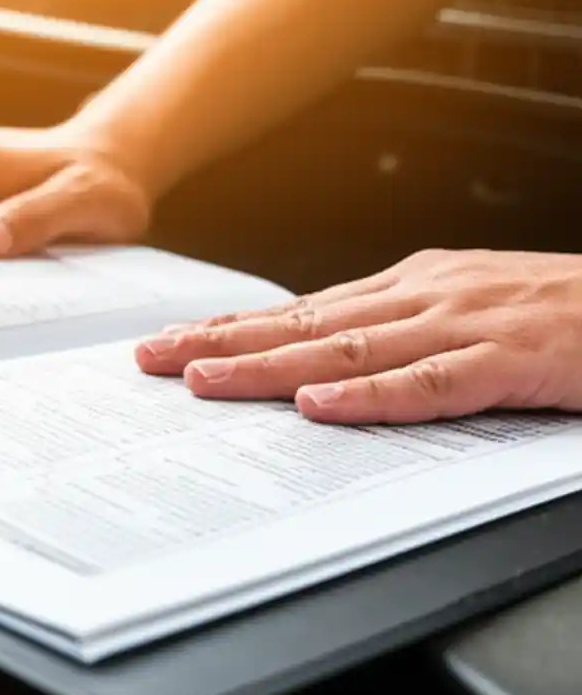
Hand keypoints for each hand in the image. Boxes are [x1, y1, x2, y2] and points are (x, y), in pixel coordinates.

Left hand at [135, 249, 581, 423]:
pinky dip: (372, 397)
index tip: (172, 342)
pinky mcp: (512, 358)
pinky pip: (432, 383)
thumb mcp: (465, 310)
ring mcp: (465, 324)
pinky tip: (322, 407)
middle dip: (222, 343)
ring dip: (270, 367)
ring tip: (204, 379)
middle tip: (152, 358)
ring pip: (347, 349)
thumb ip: (399, 334)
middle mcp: (422, 297)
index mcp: (410, 288)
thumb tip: (322, 365)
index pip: (301, 312)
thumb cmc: (559, 311)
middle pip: (303, 325)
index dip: (234, 328)